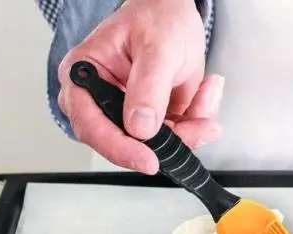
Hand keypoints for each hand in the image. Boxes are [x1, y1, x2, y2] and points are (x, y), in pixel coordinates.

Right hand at [57, 0, 221, 173]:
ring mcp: (127, 109)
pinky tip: (207, 92)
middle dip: (169, 139)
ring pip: (157, 143)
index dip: (118, 148)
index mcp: (84, 75)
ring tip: (207, 94)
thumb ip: (148, 88)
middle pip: (125, 141)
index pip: (90, 124)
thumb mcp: (157, 48)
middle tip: (199, 127)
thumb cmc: (156, 17)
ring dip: (191, 128)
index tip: (148, 160)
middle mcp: (100, 97)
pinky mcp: (153, 116)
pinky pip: (176, 133)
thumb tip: (139, 127)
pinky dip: (197, 120)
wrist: (175, 10)